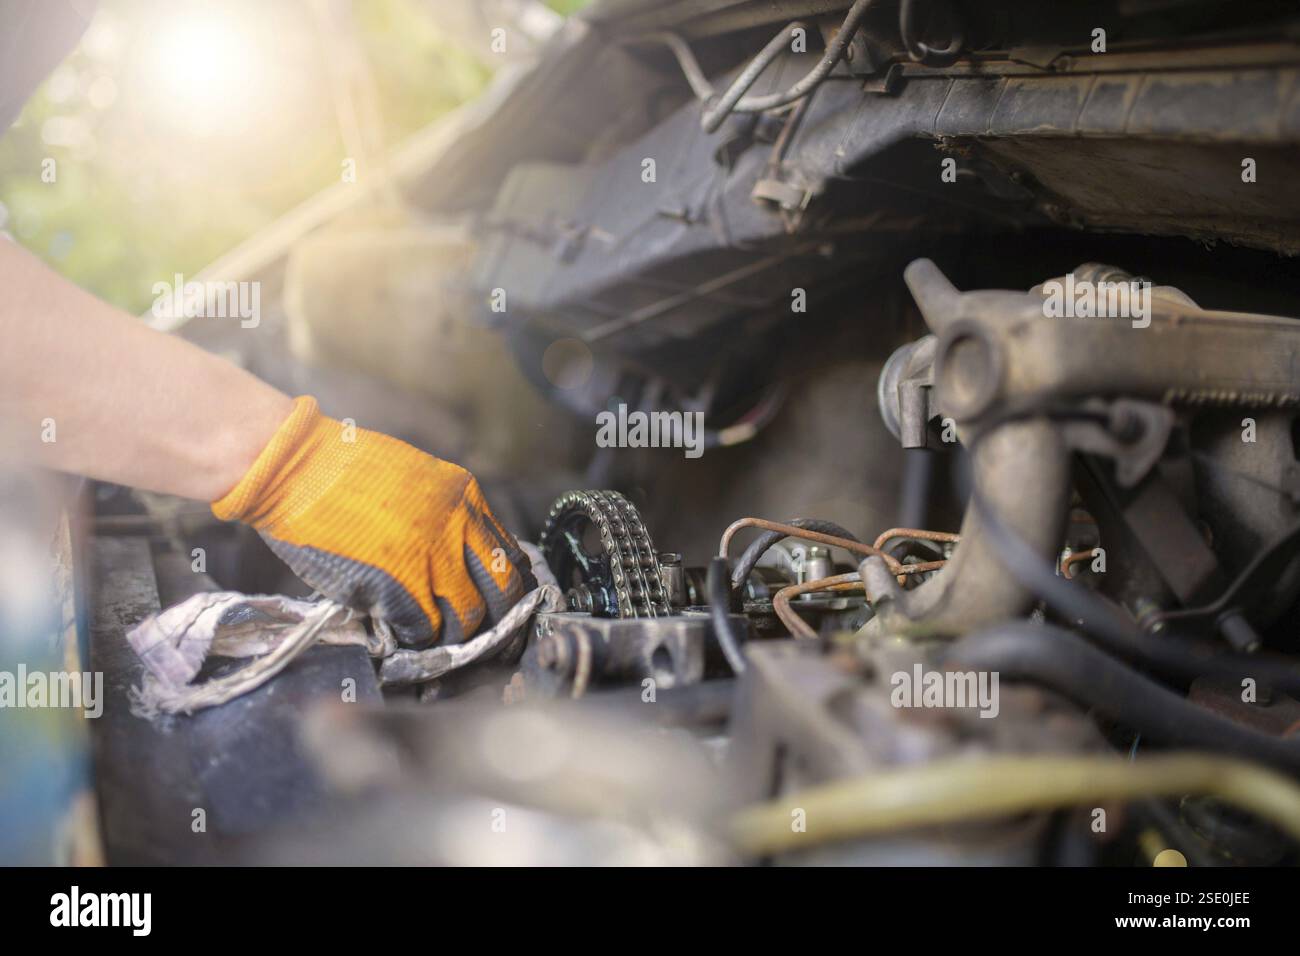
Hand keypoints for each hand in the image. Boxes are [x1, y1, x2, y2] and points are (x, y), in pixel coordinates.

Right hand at [211, 396, 533, 646]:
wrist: (296, 468)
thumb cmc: (341, 471)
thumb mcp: (414, 479)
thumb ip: (442, 516)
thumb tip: (456, 559)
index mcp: (465, 498)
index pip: (509, 555)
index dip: (504, 587)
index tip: (495, 604)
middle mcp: (458, 528)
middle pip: (503, 592)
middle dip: (494, 620)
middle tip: (478, 635)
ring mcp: (431, 559)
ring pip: (468, 619)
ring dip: (453, 636)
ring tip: (435, 638)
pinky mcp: (398, 587)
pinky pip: (424, 629)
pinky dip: (417, 640)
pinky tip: (403, 635)